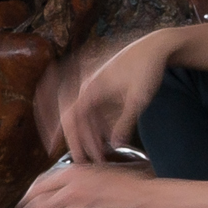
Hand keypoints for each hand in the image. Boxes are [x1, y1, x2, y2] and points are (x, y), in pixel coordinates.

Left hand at [18, 157, 158, 207]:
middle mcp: (69, 187)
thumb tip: (64, 190)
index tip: (27, 205)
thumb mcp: (103, 171)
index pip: (38, 185)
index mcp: (73, 172)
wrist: (151, 200)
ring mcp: (74, 206)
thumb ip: (81, 178)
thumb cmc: (133, 187)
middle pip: (33, 202)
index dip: (29, 197)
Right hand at [37, 30, 177, 172]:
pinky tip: (106, 137)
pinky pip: (93, 110)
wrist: (154, 47)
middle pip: (74, 118)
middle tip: (85, 161)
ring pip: (84, 116)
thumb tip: (115, 144)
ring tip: (99, 154)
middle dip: (77, 140)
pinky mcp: (103, 87)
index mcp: (92, 89)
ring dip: (88, 135)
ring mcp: (95, 86)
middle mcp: (89, 87)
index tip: (54, 150)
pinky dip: (96, 125)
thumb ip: (125, 123)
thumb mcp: (138, 99)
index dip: (60, 134)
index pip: (70, 117)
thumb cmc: (147, 69)